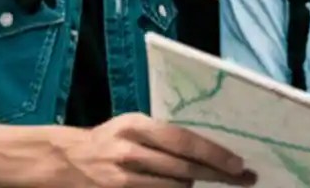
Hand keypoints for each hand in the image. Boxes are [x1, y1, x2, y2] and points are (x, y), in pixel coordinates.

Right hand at [53, 112, 256, 186]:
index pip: (184, 141)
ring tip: (200, 180)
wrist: (65, 161)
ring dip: (191, 186)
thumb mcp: (133, 126)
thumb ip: (164, 136)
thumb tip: (207, 149)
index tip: (238, 164)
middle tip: (243, 178)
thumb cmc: (109, 140)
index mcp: (137, 126)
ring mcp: (122, 179)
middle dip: (218, 175)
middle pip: (184, 169)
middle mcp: (129, 152)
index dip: (214, 154)